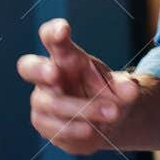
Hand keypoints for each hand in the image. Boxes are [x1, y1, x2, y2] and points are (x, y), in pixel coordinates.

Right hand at [17, 18, 142, 154]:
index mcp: (66, 56)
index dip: (53, 31)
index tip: (63, 29)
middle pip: (28, 67)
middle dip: (39, 69)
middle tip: (54, 73)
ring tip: (112, 113)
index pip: (51, 37)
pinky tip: (92, 130)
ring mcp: (42, 100)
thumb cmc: (106, 93)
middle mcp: (49, 75)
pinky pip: (55, 128)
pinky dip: (76, 130)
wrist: (105, 122)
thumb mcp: (121, 87)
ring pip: (51, 103)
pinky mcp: (43, 123)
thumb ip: (126, 87)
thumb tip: (131, 89)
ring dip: (83, 109)